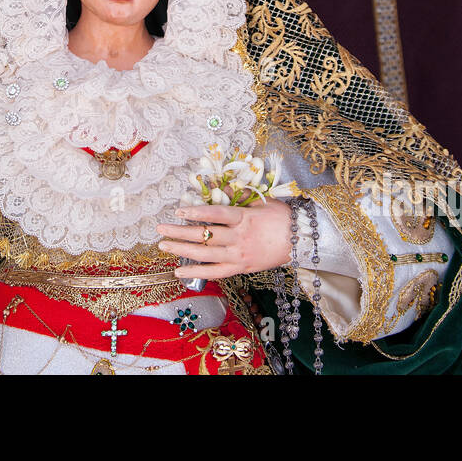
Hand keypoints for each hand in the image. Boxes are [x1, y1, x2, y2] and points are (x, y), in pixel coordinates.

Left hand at [156, 201, 292, 281]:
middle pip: (204, 235)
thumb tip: (218, 187)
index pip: (215, 214)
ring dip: (182, 249)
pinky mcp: (241, 268)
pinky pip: (215, 272)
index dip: (196, 212)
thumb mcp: (260, 201)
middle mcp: (238, 237)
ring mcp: (239, 254)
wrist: (301, 240)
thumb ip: (237, 196)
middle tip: (160, 229)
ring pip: (205, 254)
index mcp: (243, 217)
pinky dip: (196, 272)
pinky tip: (179, 271)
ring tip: (163, 246)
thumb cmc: (282, 217)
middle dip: (179, 232)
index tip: (179, 210)